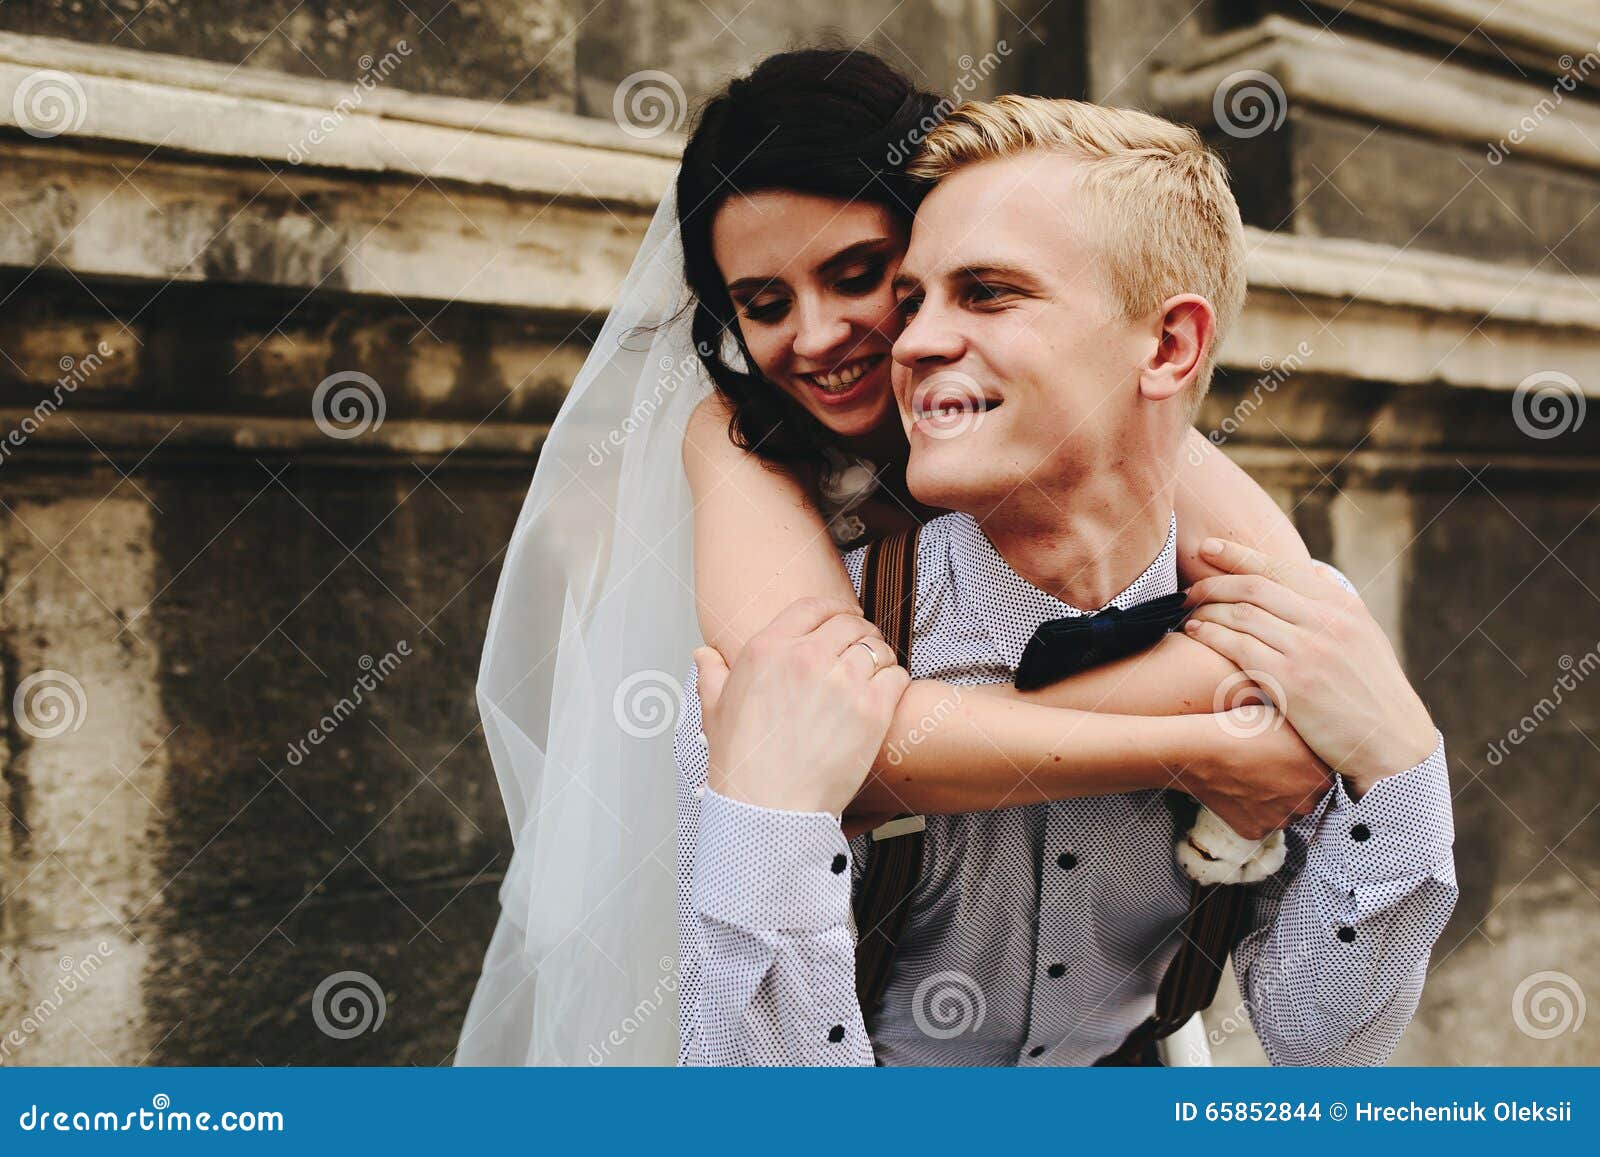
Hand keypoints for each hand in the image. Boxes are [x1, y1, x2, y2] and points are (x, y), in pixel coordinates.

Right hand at [695, 597, 911, 815]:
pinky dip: (895, 681)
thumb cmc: (742, 764)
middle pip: (850, 624)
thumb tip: (704, 654)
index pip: (812, 608)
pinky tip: (886, 695)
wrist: (768, 808)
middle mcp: (805, 658)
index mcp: (767, 650)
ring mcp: (841, 682)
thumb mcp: (714, 711)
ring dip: (879, 658)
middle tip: (864, 648)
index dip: (833, 611)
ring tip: (876, 674)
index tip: (842, 618)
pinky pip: (896, 676)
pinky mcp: (871, 709)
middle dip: (860, 632)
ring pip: (876, 648)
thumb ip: (712, 675)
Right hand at [1178, 710, 1331, 838]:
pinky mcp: (1256, 831)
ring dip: (1274, 798)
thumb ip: (1309, 736)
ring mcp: (1281, 820)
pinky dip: (1252, 810)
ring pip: (1284, 810)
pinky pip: (1260, 821)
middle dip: (1293, 782)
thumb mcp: (1285, 719)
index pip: (1324, 774)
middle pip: (1307, 795)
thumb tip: (1316, 736)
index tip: (1289, 754)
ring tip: (1251, 775)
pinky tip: (1239, 789)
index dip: (1306, 762)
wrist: (1201, 751)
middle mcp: (1307, 803)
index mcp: (1321, 776)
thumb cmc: (1240, 730)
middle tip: (1268, 764)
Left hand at [1182, 539, 1437, 795]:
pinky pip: (1239, 648)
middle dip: (1213, 583)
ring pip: (1242, 615)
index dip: (1238, 555)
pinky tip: (1195, 633)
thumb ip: (1332, 608)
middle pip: (1254, 587)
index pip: (1281, 567)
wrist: (1393, 743)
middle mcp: (1326, 620)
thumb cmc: (1373, 693)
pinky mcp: (1291, 682)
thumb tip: (1308, 573)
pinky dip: (1211, 635)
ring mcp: (1308, 650)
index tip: (1209, 548)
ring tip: (1186, 612)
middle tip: (1188, 589)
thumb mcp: (1364, 637)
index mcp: (1342, 605)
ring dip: (1206, 610)